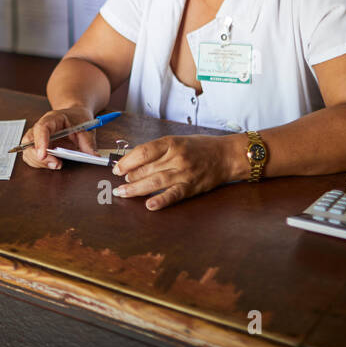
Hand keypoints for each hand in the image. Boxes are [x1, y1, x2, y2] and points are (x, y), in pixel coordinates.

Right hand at [20, 106, 95, 170]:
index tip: (43, 155)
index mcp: (52, 118)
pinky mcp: (37, 147)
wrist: (75, 115)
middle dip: (39, 157)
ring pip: (28, 152)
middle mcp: (40, 128)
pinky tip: (53, 163)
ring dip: (39, 162)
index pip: (41, 128)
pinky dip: (40, 164)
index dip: (40, 142)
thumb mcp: (86, 128)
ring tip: (57, 164)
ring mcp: (37, 138)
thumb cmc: (78, 119)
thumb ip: (88, 142)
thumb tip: (93, 156)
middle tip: (56, 164)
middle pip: (29, 142)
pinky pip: (31, 157)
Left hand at [110, 135, 234, 210]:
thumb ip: (159, 150)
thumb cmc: (202, 147)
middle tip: (120, 182)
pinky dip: (161, 200)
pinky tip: (149, 205)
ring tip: (123, 193)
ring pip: (155, 182)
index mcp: (172, 143)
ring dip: (136, 189)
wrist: (227, 155)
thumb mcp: (179, 141)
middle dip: (129, 176)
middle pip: (146, 168)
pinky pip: (174, 194)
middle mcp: (177, 157)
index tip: (117, 168)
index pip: (143, 152)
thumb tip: (135, 160)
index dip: (127, 161)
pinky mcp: (192, 187)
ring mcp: (184, 173)